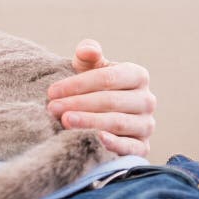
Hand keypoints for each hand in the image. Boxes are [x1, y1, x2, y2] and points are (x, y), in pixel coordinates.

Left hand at [47, 39, 155, 156]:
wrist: (99, 115)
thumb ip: (87, 54)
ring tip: (64, 121)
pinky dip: (114, 144)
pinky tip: (96, 139)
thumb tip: (87, 50)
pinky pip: (130, 147)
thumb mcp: (89, 67)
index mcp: (137, 75)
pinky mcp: (142, 147)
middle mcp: (146, 100)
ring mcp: (146, 124)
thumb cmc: (92, 87)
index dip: (78, 84)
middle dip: (78, 104)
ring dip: (89, 122)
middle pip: (110, 101)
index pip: (107, 78)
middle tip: (53, 108)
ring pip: (118, 123)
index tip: (52, 91)